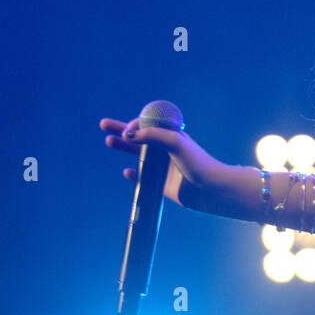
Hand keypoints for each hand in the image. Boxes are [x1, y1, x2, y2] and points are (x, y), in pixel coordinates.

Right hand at [99, 116, 227, 214]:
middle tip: (103, 125)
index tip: (127, 130)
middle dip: (121, 130)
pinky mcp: (162, 185)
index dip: (135, 123)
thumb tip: (129, 135)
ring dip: (123, 147)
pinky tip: (127, 172)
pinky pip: (144, 177)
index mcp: (172, 136)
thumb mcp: (176, 142)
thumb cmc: (198, 163)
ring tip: (108, 141)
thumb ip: (153, 135)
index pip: (148, 124)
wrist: (211, 190)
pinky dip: (134, 174)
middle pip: (139, 137)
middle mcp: (166, 150)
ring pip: (138, 155)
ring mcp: (164, 167)